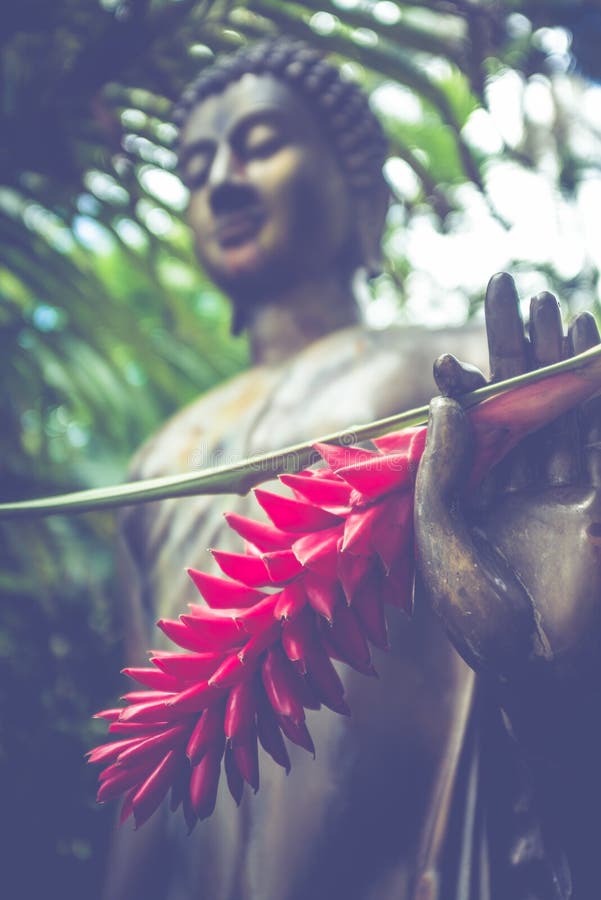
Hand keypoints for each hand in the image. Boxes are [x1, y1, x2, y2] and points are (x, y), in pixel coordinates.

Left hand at [415, 273, 600, 693]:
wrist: (537, 668)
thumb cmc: (477, 613)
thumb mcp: (439, 533)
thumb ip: (441, 466)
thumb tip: (446, 397)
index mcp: (469, 495)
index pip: (469, 424)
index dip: (465, 385)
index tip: (452, 352)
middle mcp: (515, 487)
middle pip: (518, 404)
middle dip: (519, 349)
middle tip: (514, 289)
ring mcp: (562, 492)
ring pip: (562, 413)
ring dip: (559, 361)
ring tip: (557, 306)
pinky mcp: (595, 502)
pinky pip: (597, 439)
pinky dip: (595, 399)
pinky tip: (593, 356)